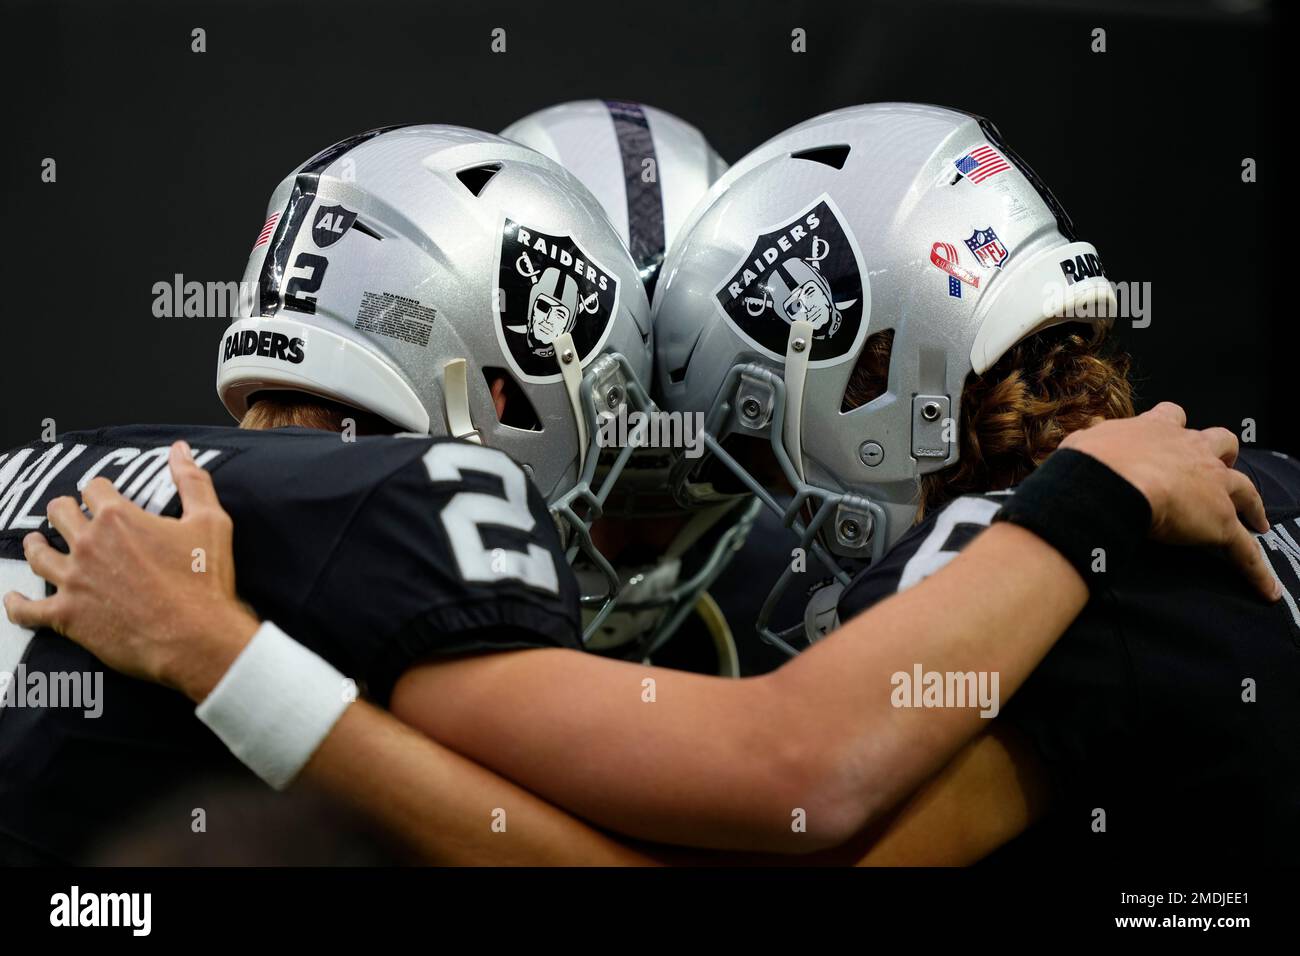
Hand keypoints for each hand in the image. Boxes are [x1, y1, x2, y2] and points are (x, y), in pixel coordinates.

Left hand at [2, 441, 259, 698]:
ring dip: (36, 545)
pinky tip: (14, 599)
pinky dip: (17, 604)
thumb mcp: (211, 522)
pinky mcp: (67, 616)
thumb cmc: (205, 581)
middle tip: (68, 514)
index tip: (104, 495)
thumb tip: (180, 449)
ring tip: (37, 543)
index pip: (95, 488)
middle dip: (64, 510)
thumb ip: (192, 481)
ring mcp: (73, 580)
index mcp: (119, 518)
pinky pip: (27, 610)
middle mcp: (88, 544)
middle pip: (59, 513)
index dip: (100, 489)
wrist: (195, 637)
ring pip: (37, 554)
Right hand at [1061, 402, 1277, 599]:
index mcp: (1155, 430)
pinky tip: (1266, 590)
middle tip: (1218, 468)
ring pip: (1245, 488)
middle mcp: (1191, 449)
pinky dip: (1256, 570)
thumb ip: (1088, 443)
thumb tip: (1078, 443)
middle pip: (1221, 441)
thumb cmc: (1090, 463)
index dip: (1174, 426)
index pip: (1171, 416)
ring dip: (1251, 503)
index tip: (1172, 433)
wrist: (1112, 482)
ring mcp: (1212, 485)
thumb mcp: (1083, 444)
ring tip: (1257, 519)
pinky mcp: (1222, 523)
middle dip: (1222, 453)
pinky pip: (1246, 550)